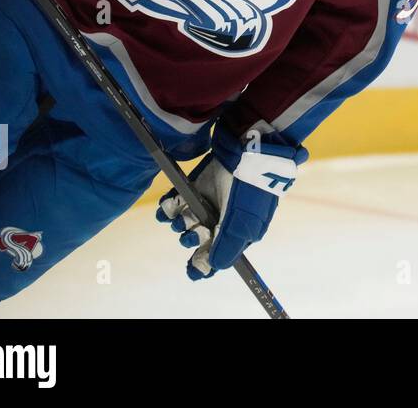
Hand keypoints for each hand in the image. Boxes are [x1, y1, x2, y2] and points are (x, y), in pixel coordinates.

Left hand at [156, 126, 306, 279]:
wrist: (249, 149)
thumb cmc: (250, 189)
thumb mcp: (243, 223)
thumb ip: (226, 248)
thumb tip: (211, 268)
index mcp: (239, 231)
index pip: (219, 255)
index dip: (204, 264)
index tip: (191, 269)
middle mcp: (223, 218)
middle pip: (199, 239)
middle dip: (191, 238)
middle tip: (191, 232)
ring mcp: (209, 202)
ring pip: (185, 222)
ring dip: (178, 222)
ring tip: (178, 216)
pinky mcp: (196, 187)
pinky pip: (175, 204)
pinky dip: (168, 208)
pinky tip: (166, 209)